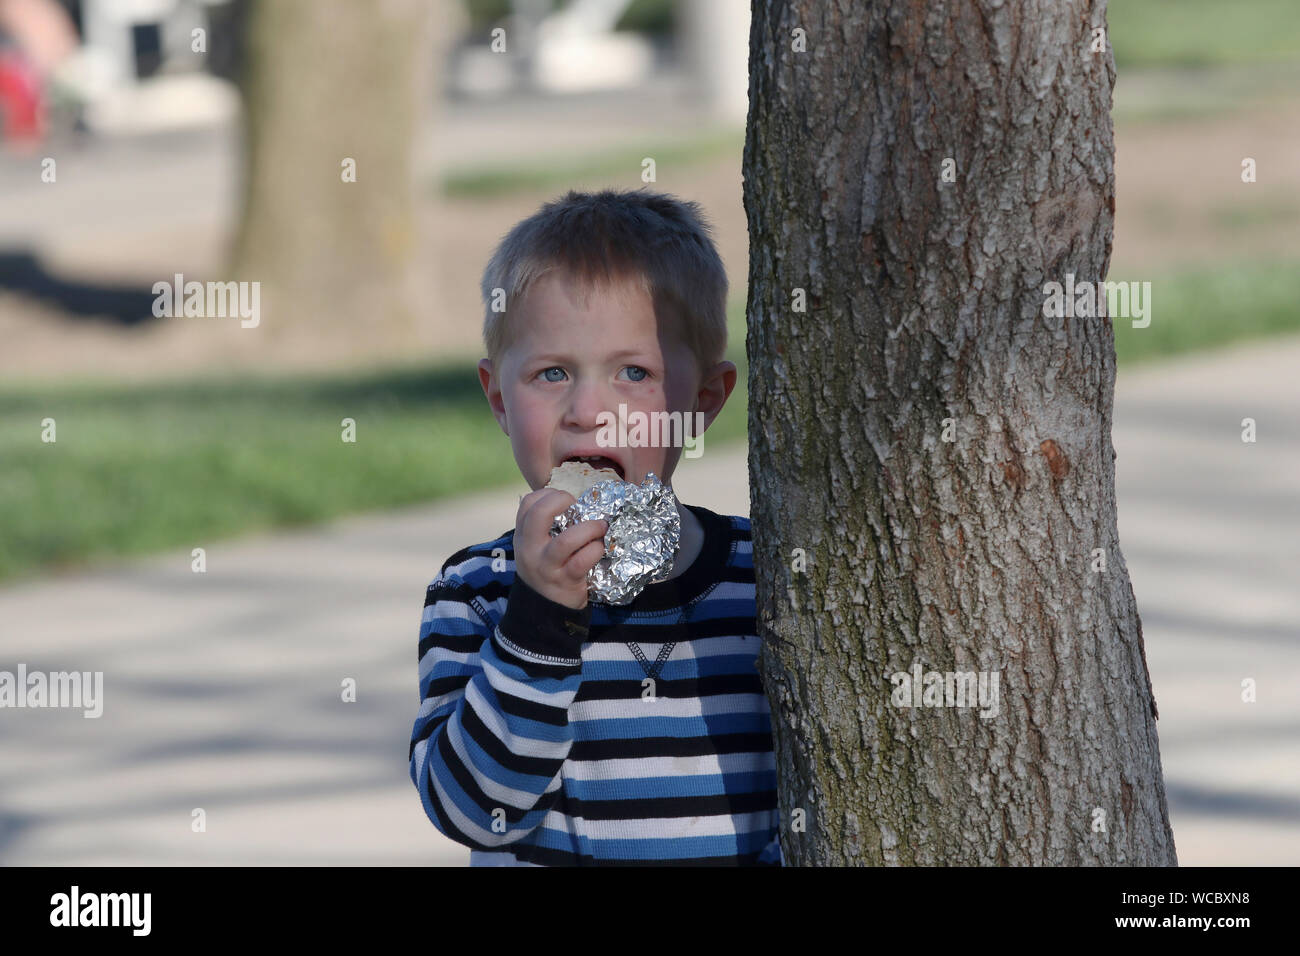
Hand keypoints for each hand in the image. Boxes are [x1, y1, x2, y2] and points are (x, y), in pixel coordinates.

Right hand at [514, 489, 607, 609]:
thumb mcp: (535, 548)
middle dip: (562, 501)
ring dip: (590, 528)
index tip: (566, 500)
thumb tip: (576, 503)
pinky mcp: (565, 581)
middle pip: (539, 514)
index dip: (549, 494)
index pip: (527, 503)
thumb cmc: (546, 571)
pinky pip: (582, 562)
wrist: (544, 611)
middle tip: (578, 505)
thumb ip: (545, 527)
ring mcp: (547, 566)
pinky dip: (595, 551)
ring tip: (601, 526)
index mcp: (523, 536)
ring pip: (566, 540)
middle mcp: (530, 549)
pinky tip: (600, 548)